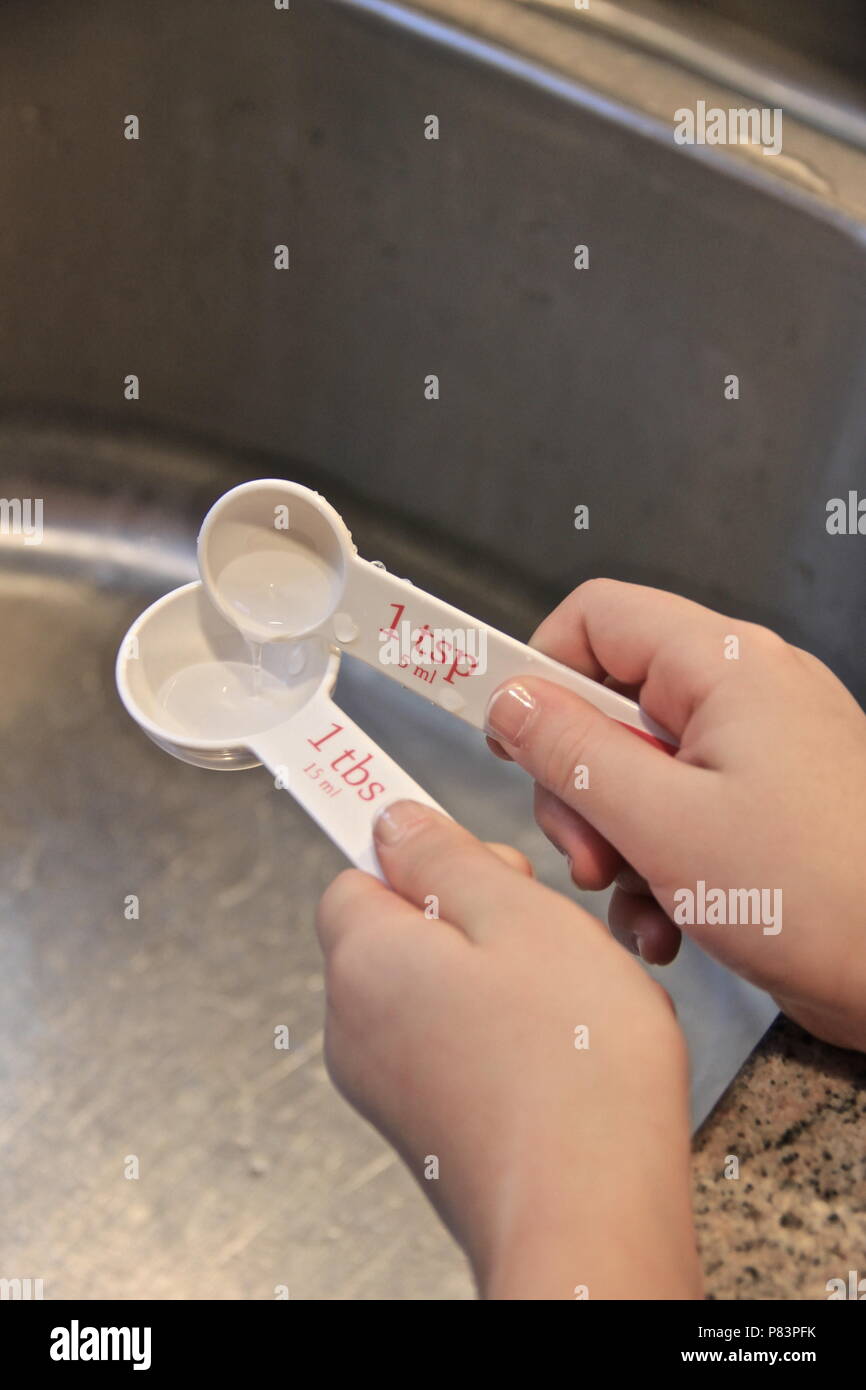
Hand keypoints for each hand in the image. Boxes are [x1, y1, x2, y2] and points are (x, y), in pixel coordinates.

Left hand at [316, 801, 700, 1298]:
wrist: (593, 1221)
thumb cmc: (569, 1069)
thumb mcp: (520, 914)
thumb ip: (447, 855)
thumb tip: (393, 822)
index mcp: (364, 960)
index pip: (357, 873)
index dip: (422, 854)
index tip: (474, 855)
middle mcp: (356, 1026)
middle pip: (399, 929)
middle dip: (471, 914)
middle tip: (541, 927)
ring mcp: (389, 1086)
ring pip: (435, 988)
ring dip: (496, 974)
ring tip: (564, 997)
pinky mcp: (428, 1129)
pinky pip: (453, 1045)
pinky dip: (499, 1034)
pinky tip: (559, 1052)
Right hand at [485, 579, 865, 1050]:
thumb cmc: (821, 897)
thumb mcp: (663, 823)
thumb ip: (572, 753)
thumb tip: (509, 700)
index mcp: (725, 666)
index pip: (597, 617)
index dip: (539, 672)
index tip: (507, 742)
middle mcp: (745, 694)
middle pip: (608, 704)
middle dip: (580, 788)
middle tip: (588, 857)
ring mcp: (760, 752)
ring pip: (637, 771)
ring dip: (616, 843)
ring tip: (638, 906)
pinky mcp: (768, 809)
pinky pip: (681, 815)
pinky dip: (658, 867)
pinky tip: (666, 927)